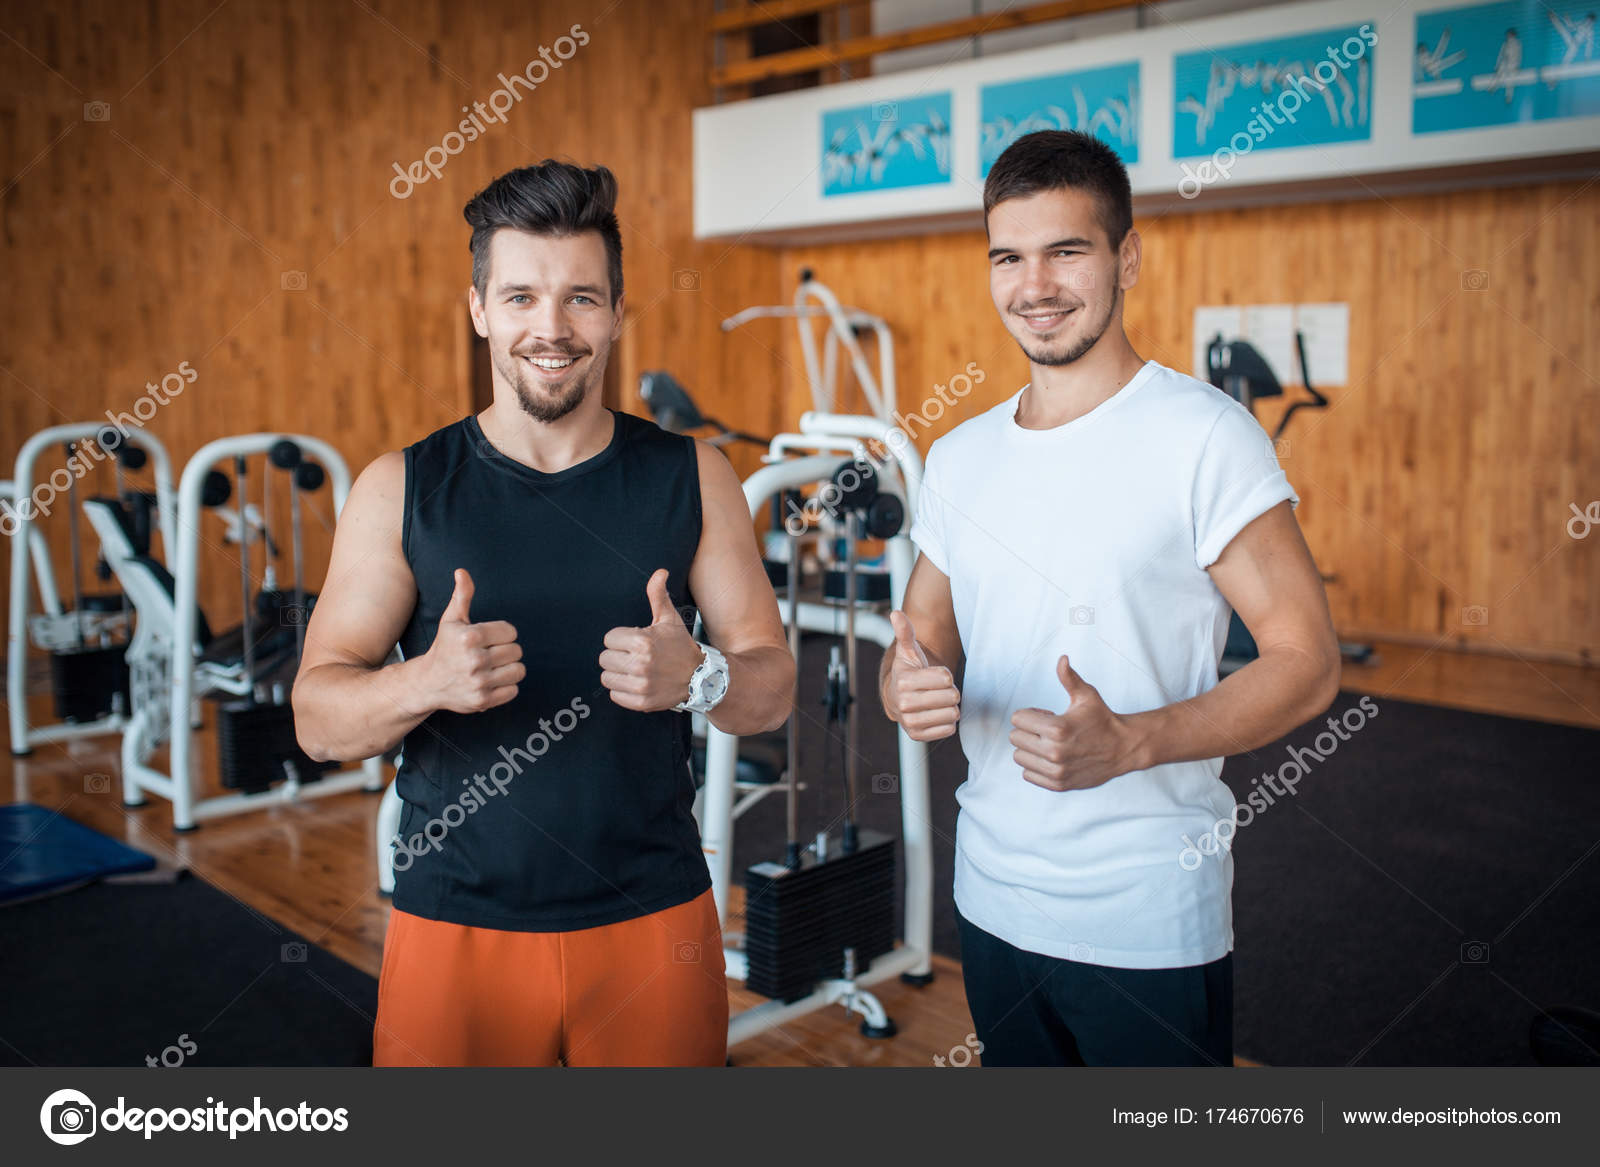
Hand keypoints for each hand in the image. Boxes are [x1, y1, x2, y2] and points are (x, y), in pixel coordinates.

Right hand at [422, 568, 523, 713]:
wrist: (428, 683)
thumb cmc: (444, 647)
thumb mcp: (451, 620)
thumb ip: (462, 595)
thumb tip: (462, 571)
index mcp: (469, 637)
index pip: (511, 632)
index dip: (503, 634)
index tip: (489, 638)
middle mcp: (474, 660)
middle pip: (516, 651)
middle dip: (506, 651)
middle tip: (490, 654)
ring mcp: (478, 682)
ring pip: (519, 670)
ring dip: (509, 669)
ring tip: (493, 667)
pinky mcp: (482, 701)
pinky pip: (514, 690)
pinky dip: (506, 686)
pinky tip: (491, 681)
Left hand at [599, 568, 702, 711]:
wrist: (701, 677)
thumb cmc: (680, 646)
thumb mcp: (669, 619)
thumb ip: (658, 595)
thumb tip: (659, 572)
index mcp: (642, 641)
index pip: (609, 639)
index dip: (621, 639)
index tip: (634, 642)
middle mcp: (640, 664)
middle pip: (605, 659)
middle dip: (617, 656)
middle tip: (634, 657)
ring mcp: (641, 685)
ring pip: (607, 677)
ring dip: (618, 674)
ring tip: (634, 670)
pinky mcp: (641, 702)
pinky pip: (615, 696)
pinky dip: (623, 691)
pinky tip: (637, 683)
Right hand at [884, 609, 959, 741]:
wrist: (898, 698)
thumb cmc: (909, 672)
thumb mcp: (908, 652)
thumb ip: (906, 633)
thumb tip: (896, 613)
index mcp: (904, 681)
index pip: (946, 678)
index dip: (945, 675)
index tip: (934, 676)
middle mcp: (904, 704)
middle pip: (952, 697)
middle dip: (950, 692)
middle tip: (938, 690)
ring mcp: (910, 722)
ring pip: (952, 714)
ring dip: (950, 707)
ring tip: (937, 702)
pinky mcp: (918, 736)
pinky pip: (949, 730)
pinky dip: (947, 722)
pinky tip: (936, 715)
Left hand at [1009, 655, 1139, 791]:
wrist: (1124, 748)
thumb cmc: (1103, 719)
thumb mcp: (1087, 696)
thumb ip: (1069, 678)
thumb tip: (1062, 658)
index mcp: (1057, 729)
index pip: (1017, 719)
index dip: (1030, 714)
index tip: (1046, 715)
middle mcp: (1054, 752)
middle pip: (1015, 738)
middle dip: (1028, 731)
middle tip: (1048, 730)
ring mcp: (1056, 771)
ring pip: (1019, 757)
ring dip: (1030, 749)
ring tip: (1050, 744)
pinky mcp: (1059, 784)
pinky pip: (1028, 775)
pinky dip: (1036, 766)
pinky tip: (1052, 758)